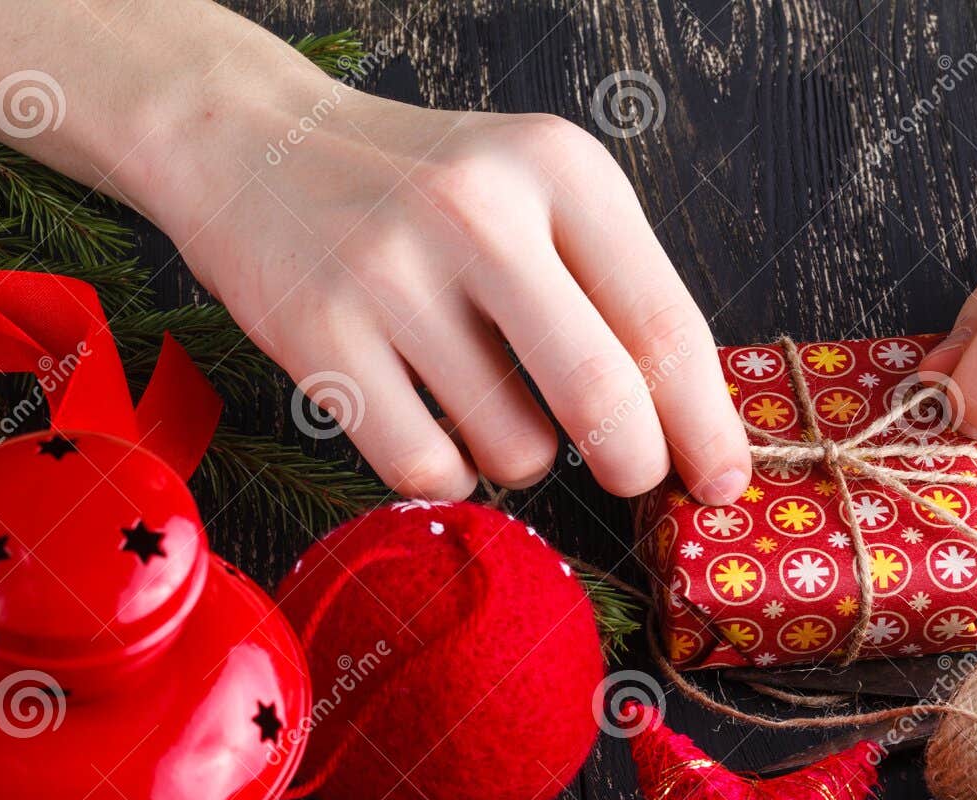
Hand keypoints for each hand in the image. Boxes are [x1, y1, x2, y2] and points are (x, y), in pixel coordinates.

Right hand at [144, 87, 749, 503]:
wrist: (253, 142)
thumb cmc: (431, 191)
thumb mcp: (541, 195)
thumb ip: (619, 293)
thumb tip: (693, 433)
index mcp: (561, 170)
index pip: (665, 325)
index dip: (706, 425)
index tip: (724, 481)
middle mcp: (478, 212)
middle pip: (603, 398)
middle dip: (637, 466)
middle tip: (633, 476)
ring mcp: (389, 273)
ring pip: (515, 448)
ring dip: (523, 454)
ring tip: (483, 392)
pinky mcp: (316, 335)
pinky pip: (427, 469)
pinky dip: (447, 468)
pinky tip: (426, 412)